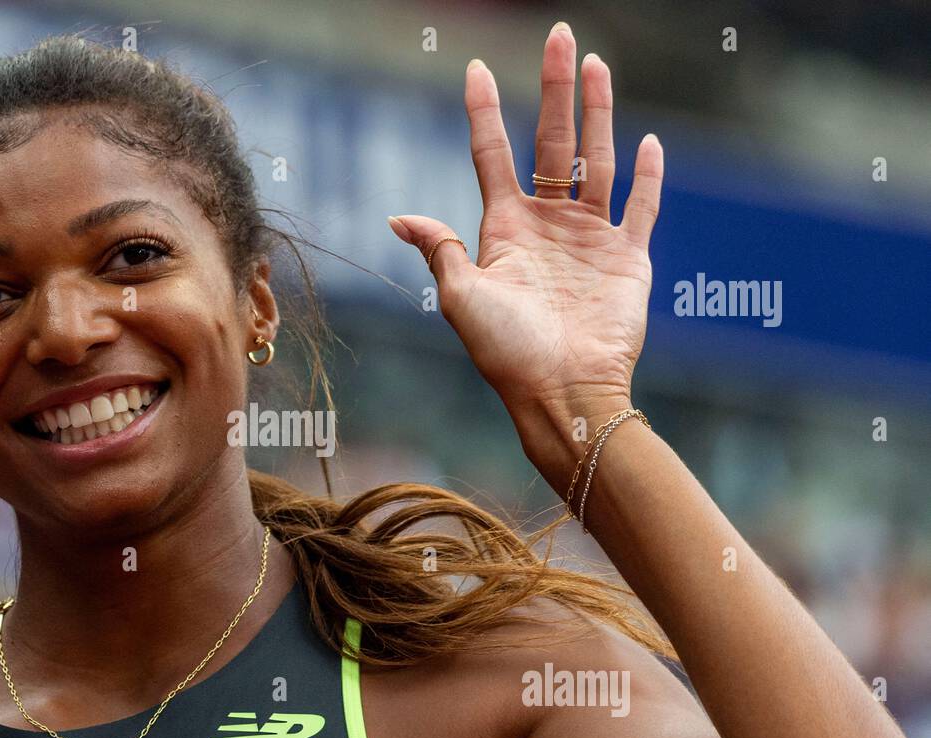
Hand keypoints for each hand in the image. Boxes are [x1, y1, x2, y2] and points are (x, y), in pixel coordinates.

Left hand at [387, 23, 663, 454]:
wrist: (564, 391)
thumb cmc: (506, 352)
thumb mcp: (462, 299)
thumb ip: (440, 250)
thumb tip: (398, 216)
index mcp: (504, 230)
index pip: (492, 155)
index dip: (484, 111)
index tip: (475, 68)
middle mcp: (546, 225)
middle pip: (550, 141)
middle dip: (554, 89)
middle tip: (559, 35)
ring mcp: (589, 238)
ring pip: (596, 160)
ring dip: (597, 113)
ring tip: (596, 64)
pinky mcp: (627, 258)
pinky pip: (640, 207)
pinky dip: (648, 175)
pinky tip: (649, 140)